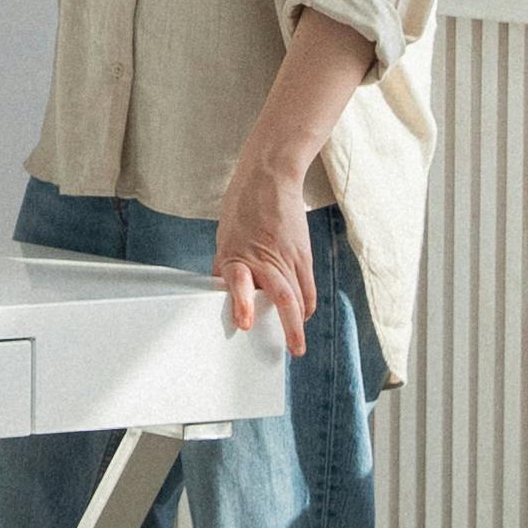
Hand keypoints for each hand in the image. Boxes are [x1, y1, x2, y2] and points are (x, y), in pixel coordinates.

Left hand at [215, 164, 319, 354]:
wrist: (270, 176)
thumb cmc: (242, 207)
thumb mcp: (225, 236)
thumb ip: (226, 266)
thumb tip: (220, 294)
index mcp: (238, 253)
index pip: (240, 282)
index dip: (242, 303)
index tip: (245, 324)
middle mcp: (265, 258)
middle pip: (284, 298)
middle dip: (289, 328)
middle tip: (293, 350)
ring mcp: (288, 257)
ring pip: (300, 297)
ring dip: (298, 323)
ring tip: (296, 344)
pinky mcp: (303, 254)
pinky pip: (308, 287)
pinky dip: (306, 305)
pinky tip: (301, 317)